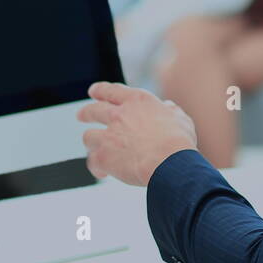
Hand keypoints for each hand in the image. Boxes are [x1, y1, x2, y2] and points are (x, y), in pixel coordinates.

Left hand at [76, 81, 196, 186]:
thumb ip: (171, 111)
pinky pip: (92, 162)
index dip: (100, 90)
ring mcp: (108, 136)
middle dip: (85, 113)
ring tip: (95, 150)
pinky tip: (102, 173)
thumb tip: (168, 107)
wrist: (170, 163)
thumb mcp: (180, 118)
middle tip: (81, 115)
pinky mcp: (103, 157)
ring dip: (92, 143)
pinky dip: (97, 168)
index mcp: (137, 101)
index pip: (111, 91)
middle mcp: (119, 115)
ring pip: (88, 137)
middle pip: (92, 111)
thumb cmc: (179, 142)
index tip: (93, 91)